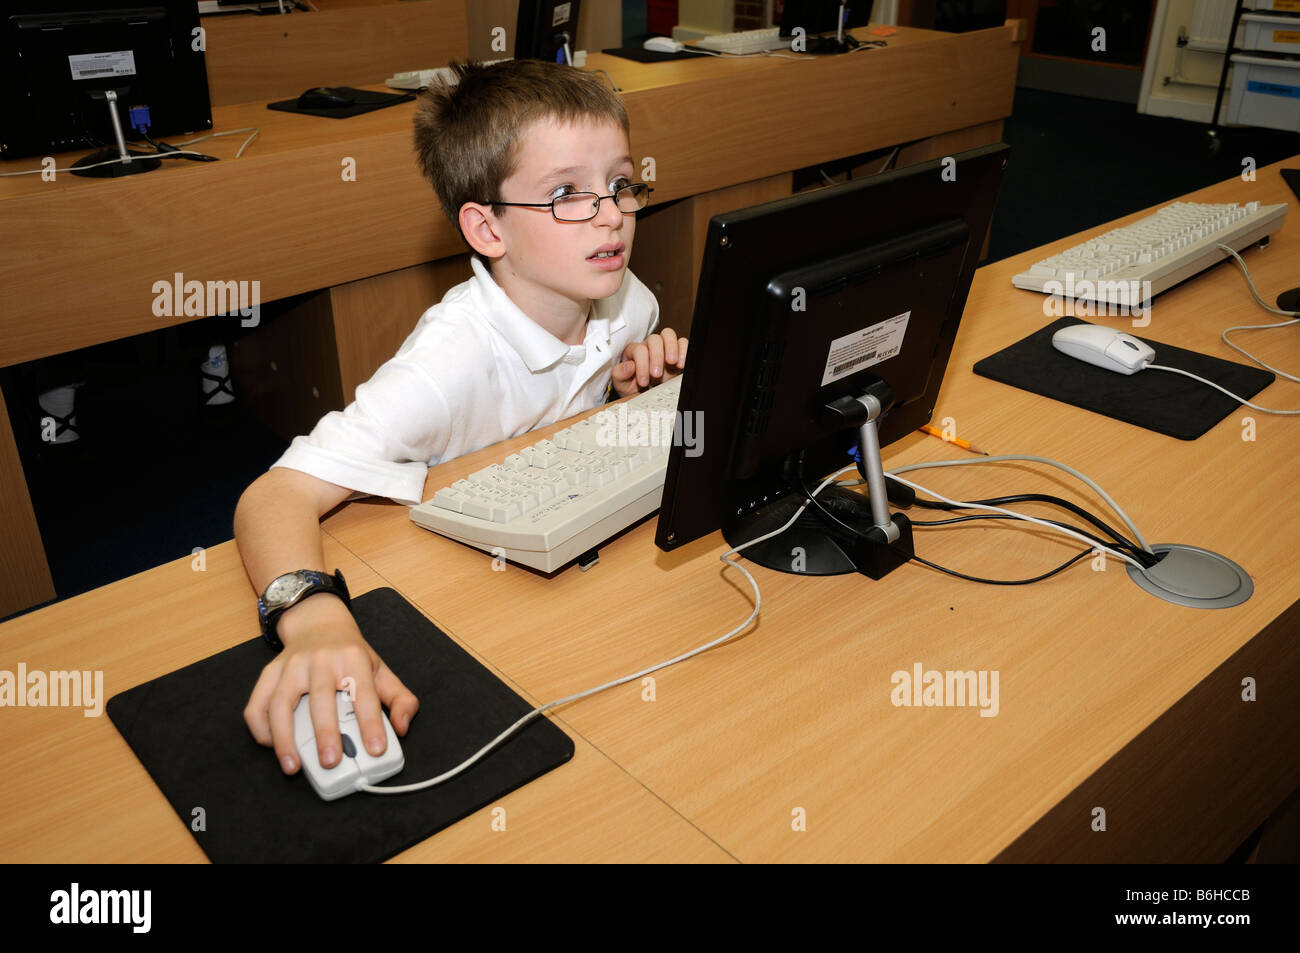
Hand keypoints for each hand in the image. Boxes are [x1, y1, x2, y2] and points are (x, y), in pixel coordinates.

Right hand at [243, 594, 418, 774]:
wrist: (319, 624)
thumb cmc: (351, 655)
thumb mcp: (381, 671)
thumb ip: (400, 699)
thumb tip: (402, 727)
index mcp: (353, 659)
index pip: (364, 694)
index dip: (372, 722)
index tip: (376, 749)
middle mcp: (321, 659)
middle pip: (320, 698)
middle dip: (326, 732)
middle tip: (331, 762)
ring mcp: (291, 665)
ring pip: (281, 702)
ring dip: (284, 737)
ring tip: (293, 766)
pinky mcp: (269, 672)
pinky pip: (257, 702)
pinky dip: (261, 727)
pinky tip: (271, 746)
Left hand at [612, 327, 687, 397]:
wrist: (647, 396)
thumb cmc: (634, 388)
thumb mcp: (621, 385)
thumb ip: (619, 375)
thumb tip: (628, 366)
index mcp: (633, 352)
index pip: (639, 350)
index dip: (641, 365)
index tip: (643, 382)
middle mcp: (649, 347)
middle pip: (654, 339)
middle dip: (656, 357)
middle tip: (656, 375)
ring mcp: (664, 348)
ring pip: (668, 334)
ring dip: (671, 347)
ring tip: (672, 363)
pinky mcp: (677, 353)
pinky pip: (682, 342)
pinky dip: (684, 350)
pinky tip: (681, 364)